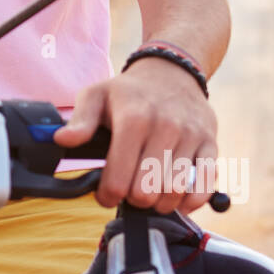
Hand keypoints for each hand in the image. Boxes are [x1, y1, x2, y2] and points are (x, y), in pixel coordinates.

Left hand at [52, 57, 217, 213]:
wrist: (172, 71)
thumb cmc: (129, 91)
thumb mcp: (97, 95)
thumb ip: (80, 120)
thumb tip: (62, 140)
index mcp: (133, 118)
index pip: (118, 178)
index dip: (107, 195)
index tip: (106, 193)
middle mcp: (165, 127)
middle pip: (146, 191)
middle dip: (133, 200)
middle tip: (128, 191)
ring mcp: (191, 136)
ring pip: (175, 191)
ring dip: (159, 203)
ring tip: (150, 193)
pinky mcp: (211, 142)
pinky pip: (206, 184)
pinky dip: (191, 200)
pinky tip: (176, 196)